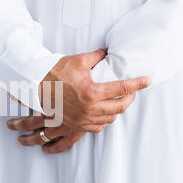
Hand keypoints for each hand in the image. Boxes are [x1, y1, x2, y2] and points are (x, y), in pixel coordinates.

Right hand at [6, 49, 150, 153]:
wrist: (34, 87)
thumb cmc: (54, 73)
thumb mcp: (78, 61)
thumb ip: (97, 56)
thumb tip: (108, 52)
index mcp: (92, 92)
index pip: (123, 88)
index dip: (138, 84)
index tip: (148, 80)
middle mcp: (90, 109)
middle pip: (120, 108)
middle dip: (130, 99)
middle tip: (132, 92)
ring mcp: (82, 120)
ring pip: (109, 120)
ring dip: (116, 112)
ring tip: (118, 103)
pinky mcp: (74, 126)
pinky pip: (94, 130)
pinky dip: (102, 124)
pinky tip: (104, 118)